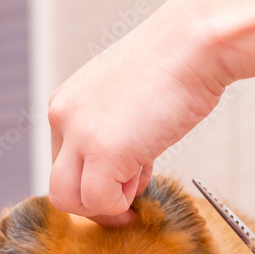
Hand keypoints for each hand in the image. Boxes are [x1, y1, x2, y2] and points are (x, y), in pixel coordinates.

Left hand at [47, 4, 227, 223]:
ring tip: (137, 180)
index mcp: (66, 104)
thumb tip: (122, 171)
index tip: (127, 173)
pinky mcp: (102, 151)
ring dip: (106, 204)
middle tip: (128, 192)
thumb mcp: (128, 103)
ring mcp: (79, 134)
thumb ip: (114, 134)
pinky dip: (123, 203)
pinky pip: (100, 202)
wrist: (195, 48)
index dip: (96, 177)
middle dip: (96, 199)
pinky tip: (143, 175)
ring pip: (69, 200)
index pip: (64, 164)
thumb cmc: (174, 70)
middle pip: (60, 187)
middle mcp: (63, 117)